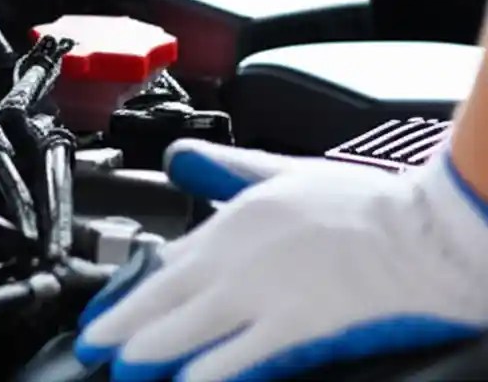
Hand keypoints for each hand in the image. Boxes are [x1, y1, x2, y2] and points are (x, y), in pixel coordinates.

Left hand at [74, 139, 487, 381]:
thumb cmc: (363, 203)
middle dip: (121, 325)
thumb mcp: (281, 172)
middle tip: (92, 345)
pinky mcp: (295, 326)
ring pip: (185, 328)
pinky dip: (205, 372)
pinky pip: (237, 357)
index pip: (164, 262)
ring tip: (121, 368)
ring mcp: (262, 294)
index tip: (105, 309)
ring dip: (147, 351)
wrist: (426, 228)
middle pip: (161, 298)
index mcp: (232, 222)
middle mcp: (235, 258)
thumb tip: (183, 158)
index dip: (130, 291)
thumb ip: (225, 170)